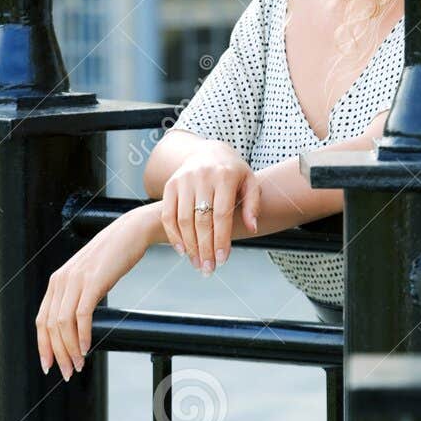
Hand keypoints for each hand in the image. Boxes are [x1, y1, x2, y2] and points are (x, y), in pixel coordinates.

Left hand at [36, 204, 155, 379]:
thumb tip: (76, 323)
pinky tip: (86, 348)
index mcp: (57, 282)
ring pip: (64, 324)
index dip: (43, 346)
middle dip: (57, 354)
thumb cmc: (113, 257)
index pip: (42, 320)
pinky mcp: (93, 282)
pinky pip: (82, 315)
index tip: (49, 365)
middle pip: (51, 326)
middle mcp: (61, 281)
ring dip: (69, 350)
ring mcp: (76, 281)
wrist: (130, 233)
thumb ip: (77, 295)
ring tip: (78, 365)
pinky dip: (82, 336)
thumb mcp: (88, 277)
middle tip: (67, 372)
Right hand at [159, 142, 261, 273]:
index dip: (221, 239)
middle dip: (205, 248)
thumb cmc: (233, 172)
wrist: (208, 151)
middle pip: (201, 220)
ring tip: (197, 263)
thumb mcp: (250, 182)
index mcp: (224, 176)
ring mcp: (183, 181)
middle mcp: (202, 177)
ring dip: (190, 246)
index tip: (222, 259)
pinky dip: (173, 235)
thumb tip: (252, 227)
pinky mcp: (170, 185)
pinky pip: (168, 214)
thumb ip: (253, 204)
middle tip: (208, 269)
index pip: (222, 214)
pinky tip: (182, 251)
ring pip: (183, 219)